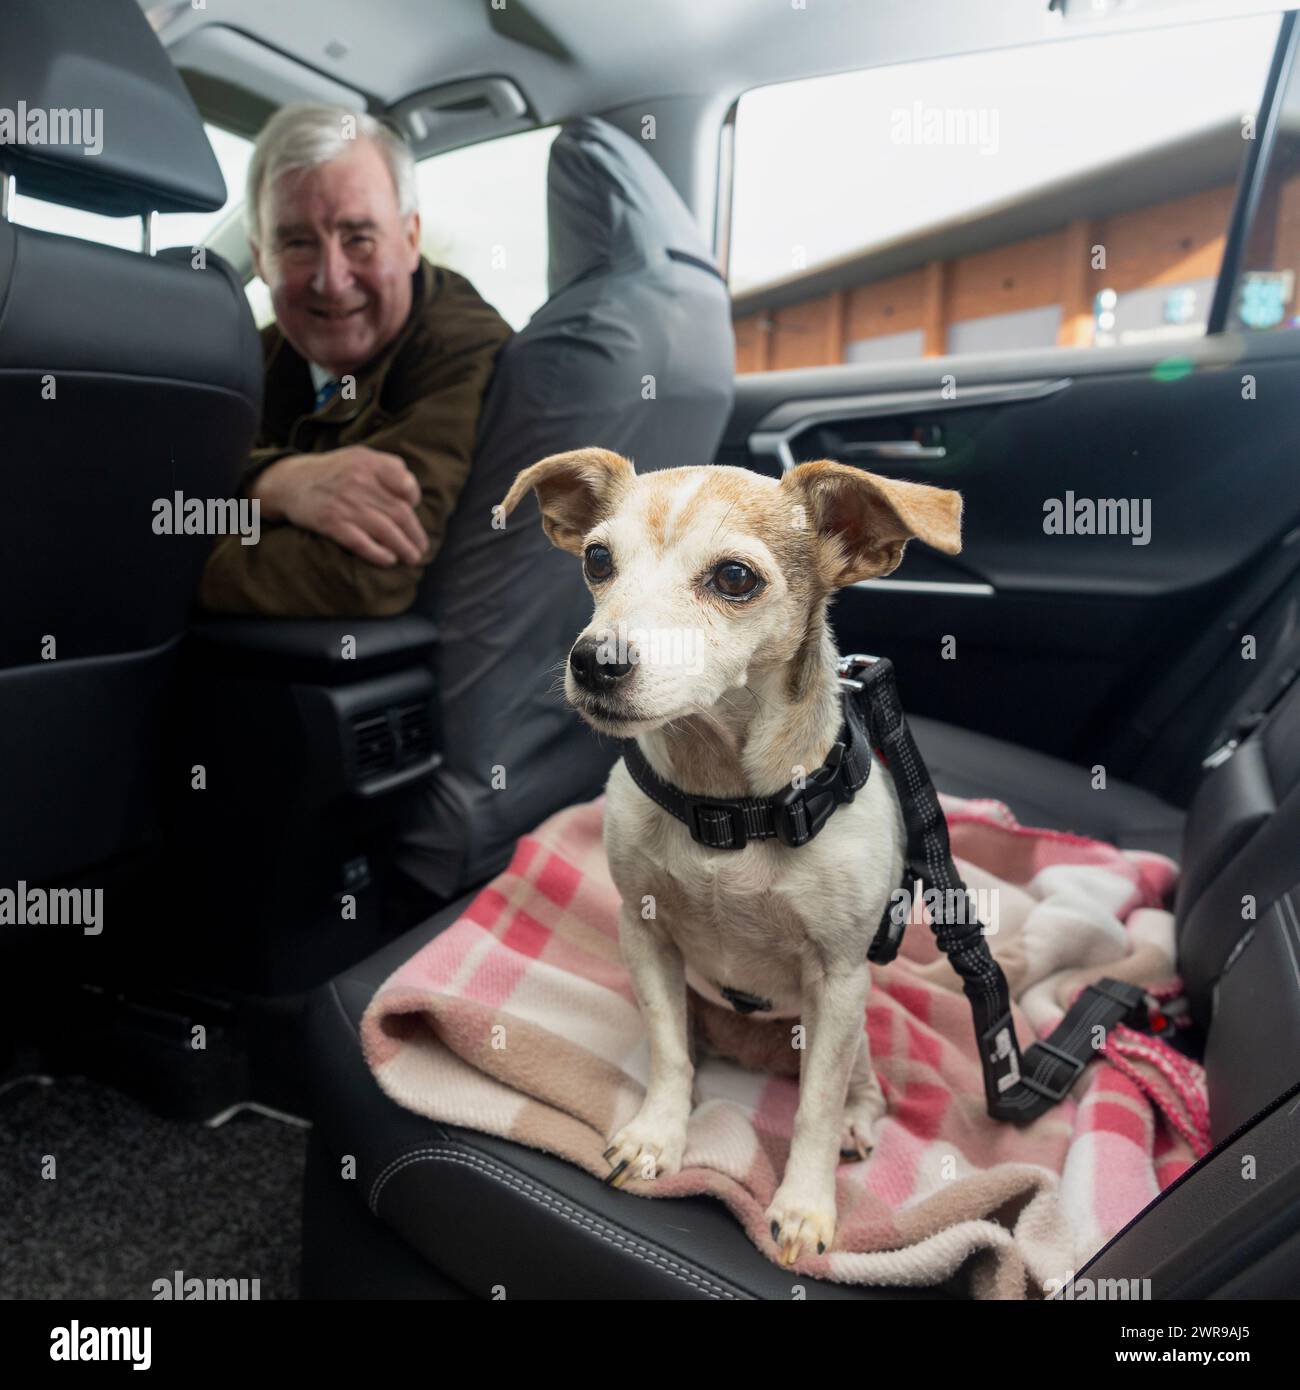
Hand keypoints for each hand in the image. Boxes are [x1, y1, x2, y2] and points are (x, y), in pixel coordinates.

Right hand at [254, 447, 427, 565]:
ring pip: (386, 530)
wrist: (289, 481)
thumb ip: (387, 467)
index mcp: (369, 463)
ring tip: (412, 558)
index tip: (414, 511)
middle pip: (400, 513)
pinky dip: (378, 554)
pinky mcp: (331, 523)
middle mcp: (359, 482)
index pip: (405, 484)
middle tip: (422, 548)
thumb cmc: (331, 472)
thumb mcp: (358, 456)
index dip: (414, 500)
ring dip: (404, 548)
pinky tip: (389, 560)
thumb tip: (412, 493)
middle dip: (415, 534)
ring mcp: (345, 504)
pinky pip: (361, 542)